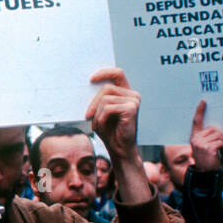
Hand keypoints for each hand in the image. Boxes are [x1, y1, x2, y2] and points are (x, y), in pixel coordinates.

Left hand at [87, 68, 156, 206]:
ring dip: (97, 114)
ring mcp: (134, 100)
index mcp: (126, 93)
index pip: (117, 73)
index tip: (91, 79)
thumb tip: (89, 84)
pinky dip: (101, 119)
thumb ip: (99, 98)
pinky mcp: (132, 108)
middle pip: (106, 88)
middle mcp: (133, 95)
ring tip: (98, 125)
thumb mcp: (101, 112)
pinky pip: (108, 108)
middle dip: (94, 102)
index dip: (105, 72)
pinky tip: (102, 127)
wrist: (119, 149)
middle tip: (87, 116)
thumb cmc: (110, 131)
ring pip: (105, 99)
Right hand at [189, 100, 222, 172]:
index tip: (204, 101)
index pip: (196, 121)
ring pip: (219, 136)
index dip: (200, 111)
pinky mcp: (207, 148)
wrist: (205, 175)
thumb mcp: (211, 149)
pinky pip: (221, 142)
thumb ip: (216, 140)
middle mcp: (195, 139)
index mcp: (195, 137)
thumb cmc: (210, 162)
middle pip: (215, 129)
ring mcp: (200, 143)